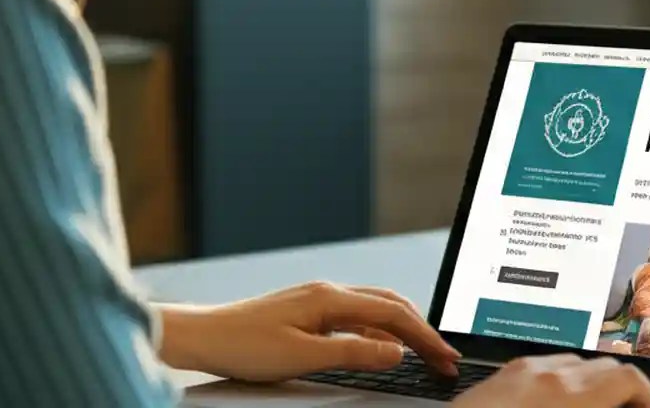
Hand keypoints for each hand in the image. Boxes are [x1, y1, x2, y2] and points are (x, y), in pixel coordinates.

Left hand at [157, 281, 459, 382]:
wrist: (203, 336)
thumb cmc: (244, 345)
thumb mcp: (303, 357)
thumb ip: (353, 354)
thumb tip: (396, 352)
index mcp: (331, 299)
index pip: (393, 315)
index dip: (425, 337)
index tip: (446, 358)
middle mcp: (328, 292)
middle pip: (390, 305)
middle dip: (422, 330)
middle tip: (444, 357)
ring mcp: (318, 300)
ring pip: (375, 309)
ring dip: (403, 329)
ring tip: (424, 351)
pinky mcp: (308, 312)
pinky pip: (357, 317)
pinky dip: (380, 330)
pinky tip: (383, 346)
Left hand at [454, 354, 649, 407]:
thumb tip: (620, 405)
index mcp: (573, 394)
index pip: (629, 377)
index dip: (645, 394)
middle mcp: (550, 373)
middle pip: (605, 366)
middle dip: (620, 388)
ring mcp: (525, 368)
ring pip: (575, 363)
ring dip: (589, 383)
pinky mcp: (504, 371)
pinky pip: (545, 367)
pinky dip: (560, 381)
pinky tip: (553, 404)